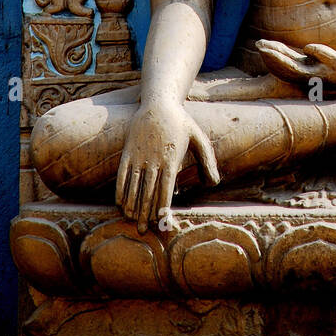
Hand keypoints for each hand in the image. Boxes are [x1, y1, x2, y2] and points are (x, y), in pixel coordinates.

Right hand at [116, 103, 219, 232]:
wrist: (158, 104)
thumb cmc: (182, 123)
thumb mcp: (200, 138)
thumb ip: (208, 161)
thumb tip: (214, 183)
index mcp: (171, 159)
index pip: (166, 189)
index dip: (163, 208)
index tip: (163, 224)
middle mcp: (154, 160)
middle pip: (148, 192)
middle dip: (145, 213)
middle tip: (144, 231)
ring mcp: (139, 156)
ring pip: (134, 186)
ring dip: (132, 205)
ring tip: (132, 221)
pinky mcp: (128, 153)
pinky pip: (122, 175)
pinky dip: (120, 190)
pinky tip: (121, 205)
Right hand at [256, 38, 335, 85]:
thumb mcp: (330, 62)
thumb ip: (315, 59)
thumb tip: (302, 52)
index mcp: (315, 72)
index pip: (288, 65)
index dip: (273, 57)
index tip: (259, 46)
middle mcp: (320, 76)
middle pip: (292, 69)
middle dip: (274, 58)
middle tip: (259, 47)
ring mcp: (333, 74)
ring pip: (307, 68)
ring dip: (289, 59)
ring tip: (275, 50)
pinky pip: (332, 61)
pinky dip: (320, 54)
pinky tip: (309, 48)